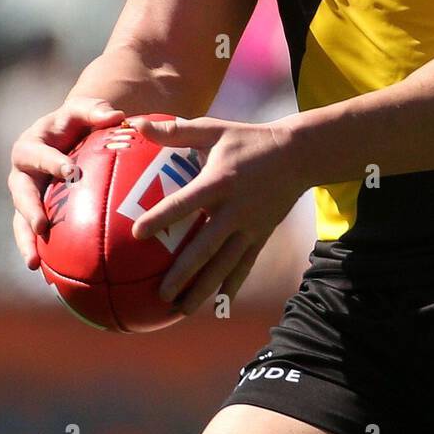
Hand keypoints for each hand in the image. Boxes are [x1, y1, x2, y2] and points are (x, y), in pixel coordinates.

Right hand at [9, 97, 126, 268]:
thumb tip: (119, 117)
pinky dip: (41, 252)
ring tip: (34, 264)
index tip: (70, 172)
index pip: (38, 154)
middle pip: (20, 192)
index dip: (51, 162)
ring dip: (26, 241)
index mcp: (32, 145)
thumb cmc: (79, 120)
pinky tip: (52, 276)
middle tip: (41, 226)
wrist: (67, 134)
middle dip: (29, 209)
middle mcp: (22, 172)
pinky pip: (34, 235)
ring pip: (20, 220)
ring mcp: (26, 195)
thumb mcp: (85, 110)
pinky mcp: (33, 213)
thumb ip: (97, 110)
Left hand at [128, 114, 306, 313]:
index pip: (185, 202)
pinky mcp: (261, 235)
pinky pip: (244, 265)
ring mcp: (250, 226)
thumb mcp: (214, 129)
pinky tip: (217, 305)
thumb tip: (136, 123)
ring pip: (225, 264)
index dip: (162, 216)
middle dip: (183, 273)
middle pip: (206, 247)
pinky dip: (231, 286)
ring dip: (204, 288)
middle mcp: (234, 209)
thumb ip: (175, 131)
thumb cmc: (248, 139)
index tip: (137, 232)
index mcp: (219, 181)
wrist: (297, 155)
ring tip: (181, 311)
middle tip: (160, 293)